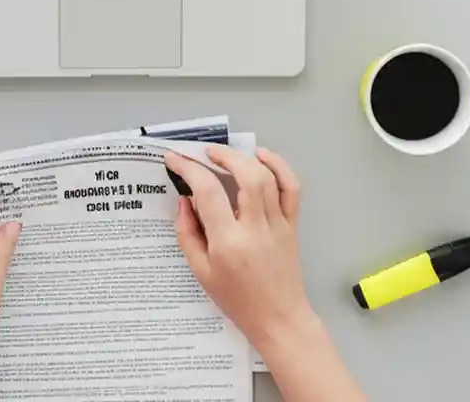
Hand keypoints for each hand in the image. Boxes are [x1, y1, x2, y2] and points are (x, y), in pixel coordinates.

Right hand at [165, 146, 313, 351]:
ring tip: (228, 153)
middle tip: (205, 152)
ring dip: (248, 158)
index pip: (209, 193)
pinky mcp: (293, 225)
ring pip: (268, 178)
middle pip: (246, 176)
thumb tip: (185, 200)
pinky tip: (263, 158)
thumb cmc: (236, 300)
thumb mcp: (201, 272)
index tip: (176, 159)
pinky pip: (292, 189)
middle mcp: (255, 229)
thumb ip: (188, 234)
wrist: (278, 318)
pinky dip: (280, 167)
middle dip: (223, 156)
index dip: (190, 169)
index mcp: (228, 243)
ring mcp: (278, 225)